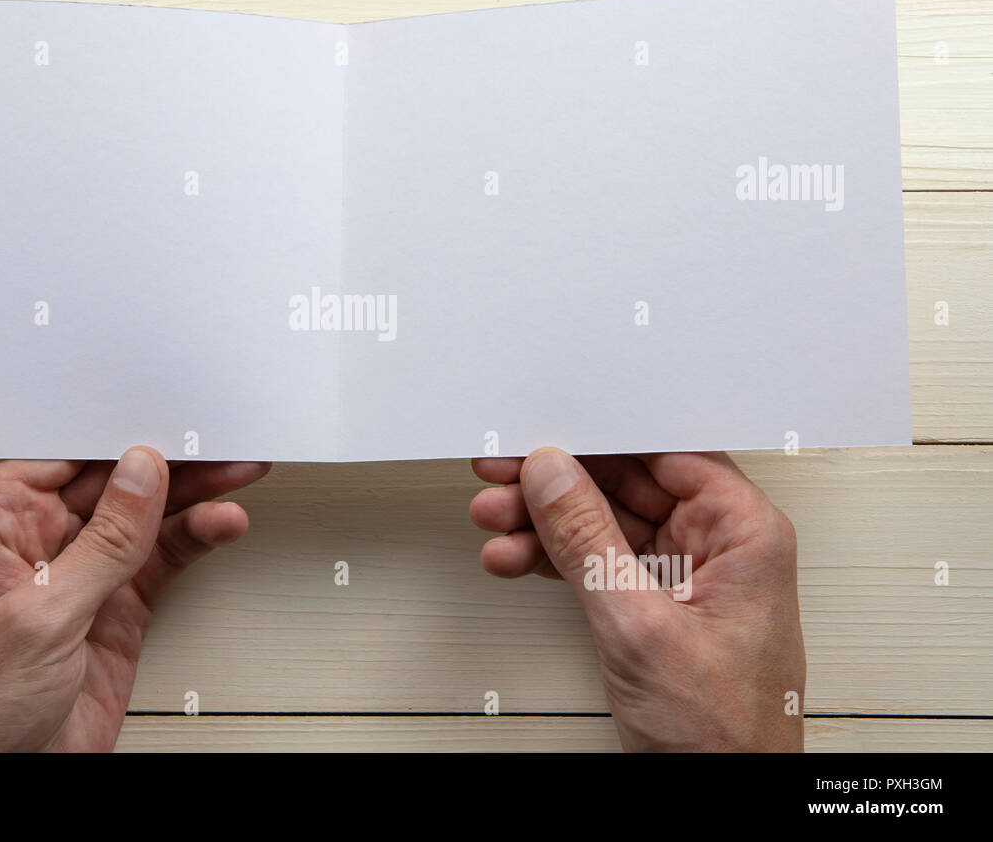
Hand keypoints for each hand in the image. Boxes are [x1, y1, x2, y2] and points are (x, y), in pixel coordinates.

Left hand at [0, 448, 269, 751]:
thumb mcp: (39, 616)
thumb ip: (102, 544)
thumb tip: (140, 475)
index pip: (62, 453)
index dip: (113, 430)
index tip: (162, 415)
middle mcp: (40, 541)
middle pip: (115, 479)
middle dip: (169, 459)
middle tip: (220, 441)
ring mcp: (84, 574)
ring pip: (148, 516)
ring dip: (194, 495)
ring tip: (238, 475)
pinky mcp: (118, 606)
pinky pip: (165, 558)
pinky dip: (197, 538)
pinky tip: (222, 523)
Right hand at [470, 448, 804, 750]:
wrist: (725, 804)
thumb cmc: (726, 735)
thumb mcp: (640, 624)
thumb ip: (588, 541)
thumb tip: (552, 475)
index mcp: (744, 532)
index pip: (663, 453)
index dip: (596, 439)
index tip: (540, 435)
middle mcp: (719, 546)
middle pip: (626, 484)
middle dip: (556, 485)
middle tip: (502, 478)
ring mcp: (687, 578)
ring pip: (603, 524)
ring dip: (544, 525)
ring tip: (496, 523)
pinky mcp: (657, 608)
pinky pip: (599, 563)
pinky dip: (554, 562)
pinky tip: (516, 558)